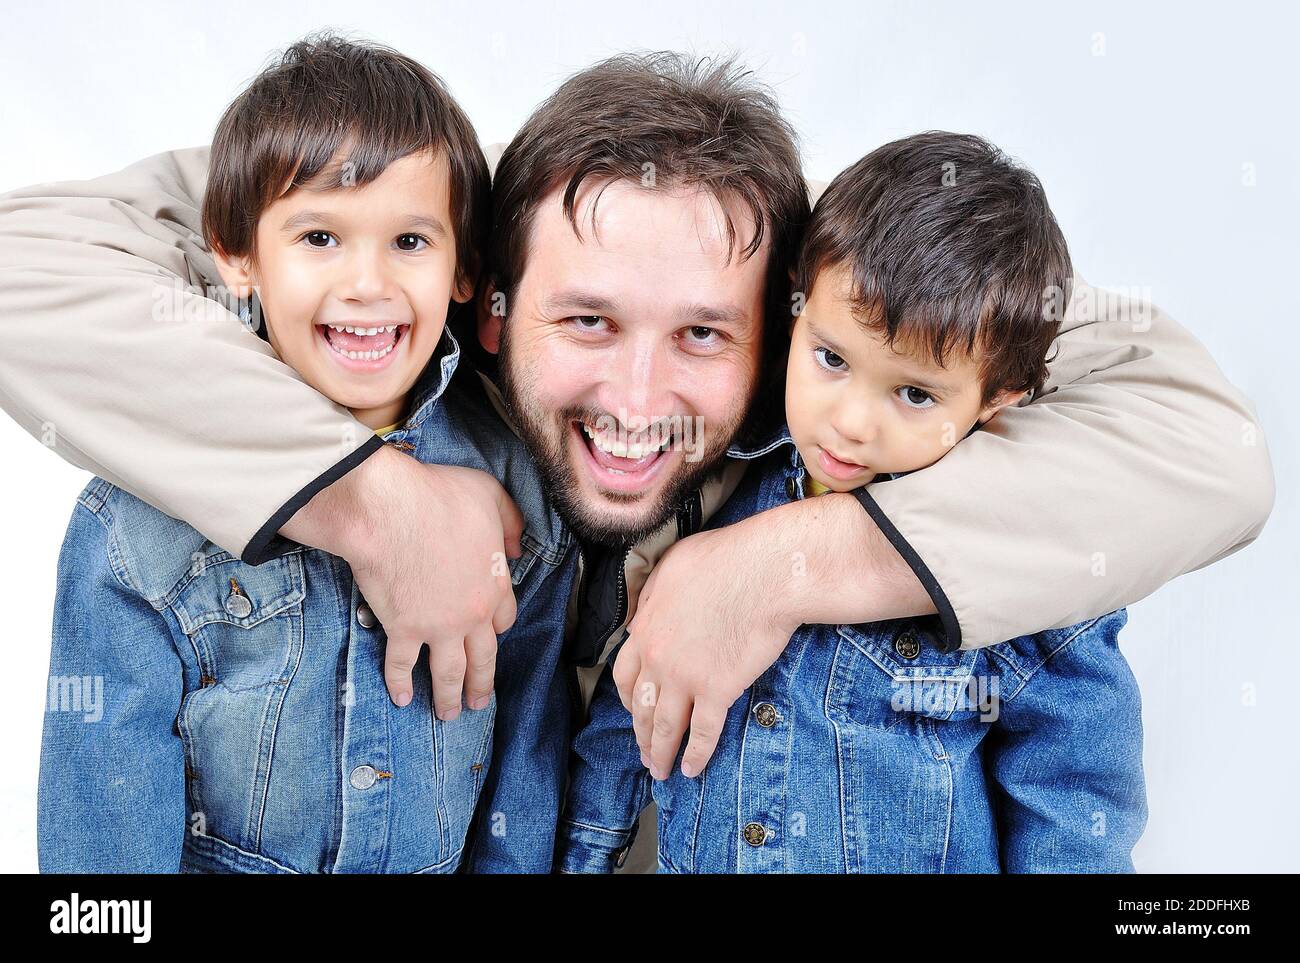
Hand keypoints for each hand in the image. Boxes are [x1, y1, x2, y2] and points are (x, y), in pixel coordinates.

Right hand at [281, 445, 523, 717]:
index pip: (503, 618)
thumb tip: (519, 546)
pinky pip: (401, 665)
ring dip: (448, 697)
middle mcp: (471, 615)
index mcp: (494, 585)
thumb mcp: (490, 496)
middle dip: (481, 683)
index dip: (497, 627)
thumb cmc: (439, 496)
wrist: (389, 510)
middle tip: (479, 702)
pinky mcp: (401, 629)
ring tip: (448, 715)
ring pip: (448, 672)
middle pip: (482, 658)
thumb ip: (511, 521)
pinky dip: (399, 683)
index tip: (491, 633)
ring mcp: (436, 626)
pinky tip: (401, 698)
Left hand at [612, 517, 799, 780]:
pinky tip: (692, 768)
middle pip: (642, 707)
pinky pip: (703, 732)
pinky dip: (696, 755)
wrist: (765, 572)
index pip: (626, 674)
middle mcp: (659, 659)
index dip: (628, 697)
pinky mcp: (718, 690)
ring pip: (665, 726)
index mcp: (646, 628)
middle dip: (640, 733)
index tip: (633, 709)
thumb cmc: (725, 559)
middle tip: (644, 751)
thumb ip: (652, 595)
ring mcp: (686, 678)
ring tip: (660, 770)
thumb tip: (644, 614)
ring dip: (660, 752)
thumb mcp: (671, 566)